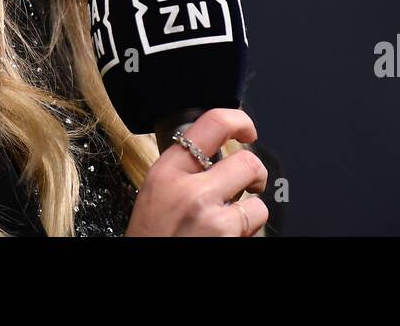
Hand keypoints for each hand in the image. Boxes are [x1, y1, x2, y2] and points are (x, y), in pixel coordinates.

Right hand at [124, 108, 269, 235]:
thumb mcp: (155, 196)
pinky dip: (247, 235)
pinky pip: (255, 228)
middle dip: (254, 175)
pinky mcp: (228, 239)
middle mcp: (190, 190)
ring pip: (257, 202)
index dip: (239, 121)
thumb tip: (217, 157)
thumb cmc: (151, 239)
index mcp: (166, 172)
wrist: (143, 277)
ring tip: (227, 225)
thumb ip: (182, 172)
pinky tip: (225, 240)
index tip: (247, 129)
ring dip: (249, 213)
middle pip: (247, 161)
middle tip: (248, 185)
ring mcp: (211, 217)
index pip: (212, 123)